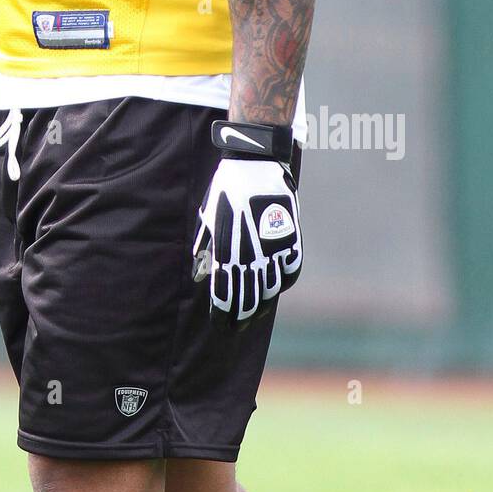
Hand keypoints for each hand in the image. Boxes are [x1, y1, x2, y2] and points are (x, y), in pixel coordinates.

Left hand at [192, 122, 301, 328]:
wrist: (256, 164)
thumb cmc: (226, 190)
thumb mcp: (209, 218)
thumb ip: (206, 248)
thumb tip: (200, 275)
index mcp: (227, 249)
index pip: (225, 293)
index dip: (223, 314)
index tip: (221, 325)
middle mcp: (251, 254)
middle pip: (248, 298)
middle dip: (241, 317)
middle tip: (236, 328)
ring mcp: (274, 248)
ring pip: (270, 290)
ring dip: (261, 306)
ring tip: (254, 314)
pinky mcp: (292, 240)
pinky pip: (289, 272)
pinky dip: (281, 284)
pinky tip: (274, 289)